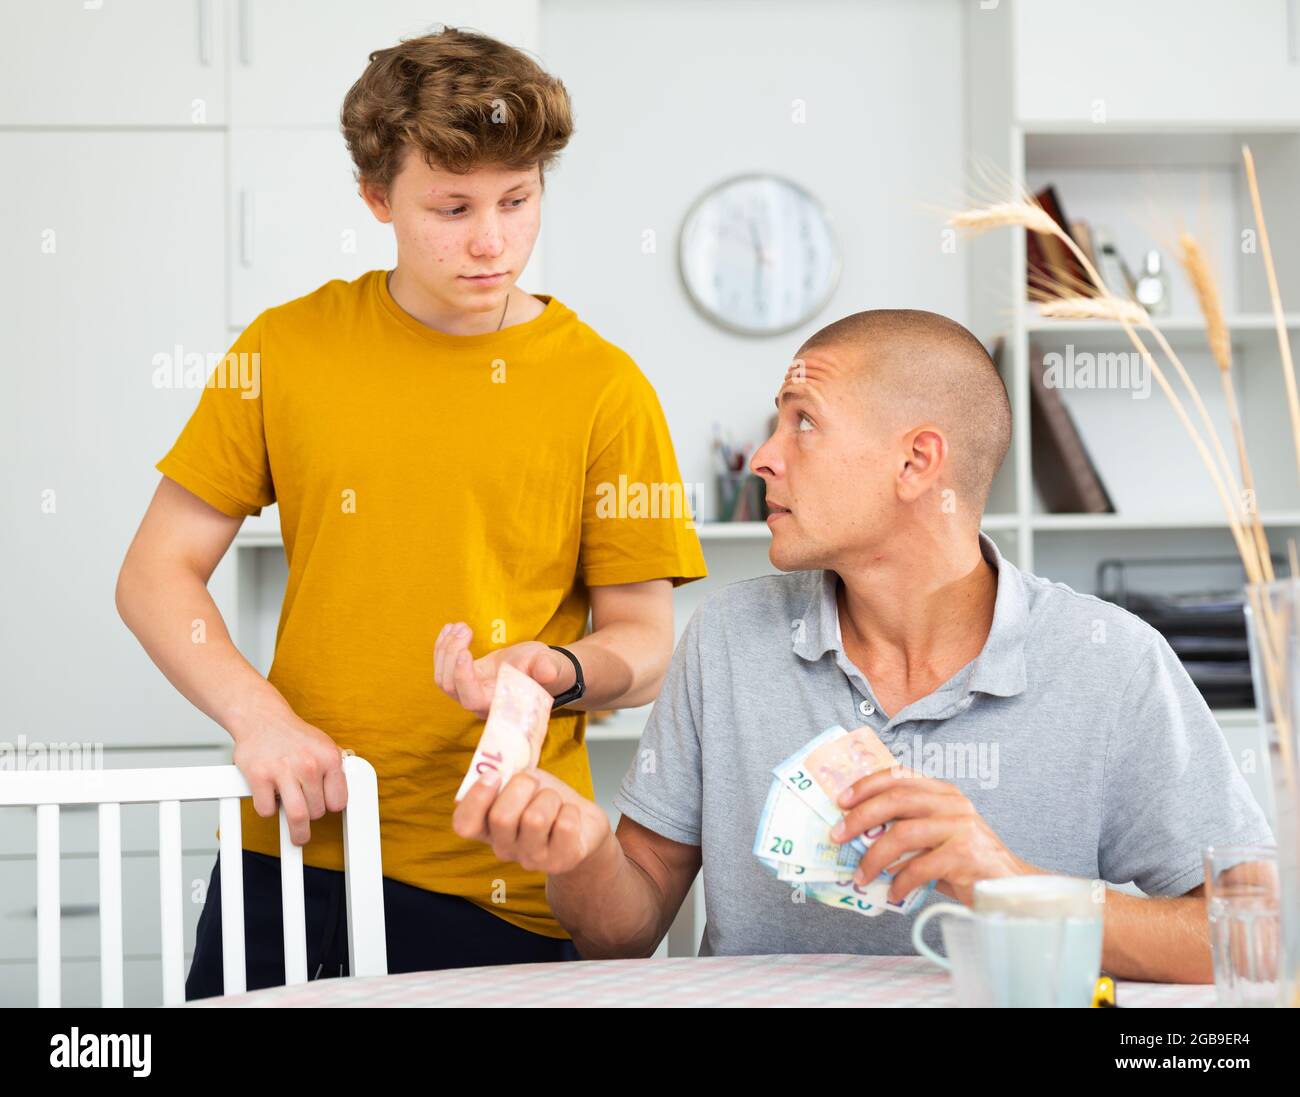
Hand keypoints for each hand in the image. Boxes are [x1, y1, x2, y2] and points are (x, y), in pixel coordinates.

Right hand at [229, 700, 347, 846]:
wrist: (262, 717)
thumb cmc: (293, 736)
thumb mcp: (323, 745)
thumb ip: (335, 768)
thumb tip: (348, 791)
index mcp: (329, 758)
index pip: (338, 801)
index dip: (331, 808)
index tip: (325, 810)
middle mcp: (309, 764)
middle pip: (317, 812)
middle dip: (311, 816)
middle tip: (305, 812)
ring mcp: (284, 770)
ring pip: (297, 817)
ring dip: (296, 831)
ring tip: (297, 837)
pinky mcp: (259, 776)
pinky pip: (267, 810)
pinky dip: (268, 811)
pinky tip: (269, 799)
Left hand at [434, 622, 573, 718]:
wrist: (547, 668)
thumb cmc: (552, 670)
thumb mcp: (552, 665)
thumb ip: (549, 669)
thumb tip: (547, 672)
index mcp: (500, 704)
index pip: (471, 699)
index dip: (463, 678)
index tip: (465, 652)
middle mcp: (481, 703)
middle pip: (450, 686)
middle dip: (451, 654)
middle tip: (465, 628)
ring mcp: (471, 691)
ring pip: (443, 677)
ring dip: (445, 649)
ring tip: (460, 626)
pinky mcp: (467, 678)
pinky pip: (445, 668)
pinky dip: (443, 647)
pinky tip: (450, 629)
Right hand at [451, 767, 612, 875]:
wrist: (582, 823)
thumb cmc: (544, 800)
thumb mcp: (521, 782)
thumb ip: (505, 773)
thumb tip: (501, 750)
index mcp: (487, 828)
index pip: (464, 824)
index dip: (476, 799)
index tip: (494, 776)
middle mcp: (505, 848)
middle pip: (501, 818)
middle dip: (522, 786)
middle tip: (534, 784)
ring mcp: (532, 859)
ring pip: (535, 819)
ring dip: (550, 797)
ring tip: (554, 801)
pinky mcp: (561, 861)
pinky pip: (565, 826)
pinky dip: (571, 811)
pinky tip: (568, 816)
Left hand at [832, 767, 1037, 905]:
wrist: (1009, 886)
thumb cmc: (964, 863)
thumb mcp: (935, 836)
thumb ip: (906, 827)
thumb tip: (856, 834)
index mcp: (943, 792)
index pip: (899, 775)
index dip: (866, 785)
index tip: (841, 801)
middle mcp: (953, 802)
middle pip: (897, 799)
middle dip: (860, 817)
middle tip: (837, 835)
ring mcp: (961, 826)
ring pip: (903, 833)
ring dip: (874, 857)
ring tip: (860, 876)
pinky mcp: (966, 854)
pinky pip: (920, 867)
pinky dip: (900, 881)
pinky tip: (892, 893)